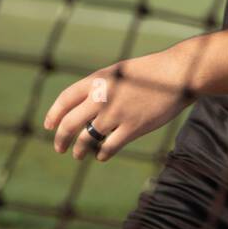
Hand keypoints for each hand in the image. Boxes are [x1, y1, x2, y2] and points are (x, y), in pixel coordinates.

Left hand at [43, 46, 197, 161]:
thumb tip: (86, 107)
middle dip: (61, 138)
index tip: (49, 125)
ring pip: (87, 138)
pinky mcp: (133, 127)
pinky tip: (102, 155)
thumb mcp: (120, 72)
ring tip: (78, 155)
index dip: (54, 114)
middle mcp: (102, 97)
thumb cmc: (151, 72)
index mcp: (98, 79)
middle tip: (59, 147)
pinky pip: (109, 147)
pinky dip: (102, 154)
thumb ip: (102, 87)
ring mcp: (117, 113)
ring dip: (80, 150)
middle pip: (70, 123)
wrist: (178, 74)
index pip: (65, 99)